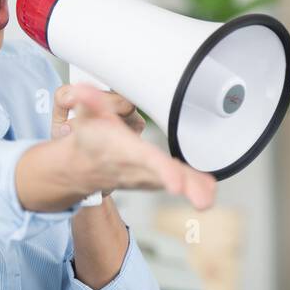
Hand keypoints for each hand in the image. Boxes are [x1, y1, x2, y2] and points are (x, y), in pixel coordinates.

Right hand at [56, 82, 215, 209]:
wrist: (83, 167)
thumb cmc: (91, 140)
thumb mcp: (86, 117)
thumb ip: (88, 102)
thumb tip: (81, 90)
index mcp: (124, 151)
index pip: (145, 160)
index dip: (162, 171)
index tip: (177, 184)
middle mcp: (137, 167)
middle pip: (164, 176)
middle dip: (183, 185)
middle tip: (202, 198)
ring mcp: (147, 176)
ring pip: (173, 182)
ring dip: (193, 189)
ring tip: (208, 197)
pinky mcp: (155, 178)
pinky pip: (178, 183)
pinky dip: (194, 186)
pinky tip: (209, 189)